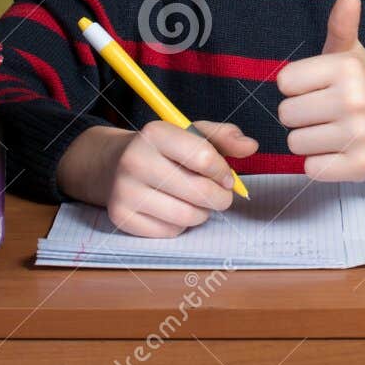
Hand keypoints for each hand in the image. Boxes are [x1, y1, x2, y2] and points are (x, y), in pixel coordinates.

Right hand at [105, 120, 258, 237]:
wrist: (113, 165)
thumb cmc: (163, 150)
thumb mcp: (192, 134)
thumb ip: (224, 137)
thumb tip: (251, 146)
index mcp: (155, 133)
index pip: (204, 157)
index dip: (223, 172)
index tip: (227, 177)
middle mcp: (135, 160)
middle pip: (198, 191)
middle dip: (220, 197)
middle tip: (221, 196)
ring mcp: (125, 191)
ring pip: (186, 215)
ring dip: (202, 213)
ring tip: (198, 202)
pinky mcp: (121, 217)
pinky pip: (170, 231)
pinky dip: (181, 225)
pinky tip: (174, 209)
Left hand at [276, 0, 364, 181]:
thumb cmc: (360, 86)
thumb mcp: (349, 54)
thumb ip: (341, 26)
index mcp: (345, 68)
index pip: (284, 82)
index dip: (297, 86)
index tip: (318, 87)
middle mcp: (354, 100)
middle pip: (286, 114)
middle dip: (300, 114)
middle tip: (325, 111)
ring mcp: (358, 135)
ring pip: (295, 143)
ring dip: (308, 139)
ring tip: (332, 130)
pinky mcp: (358, 167)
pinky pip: (311, 169)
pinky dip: (319, 163)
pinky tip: (338, 151)